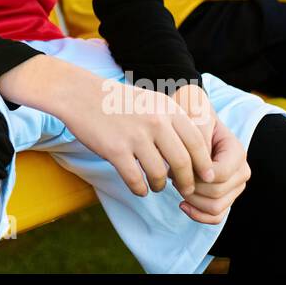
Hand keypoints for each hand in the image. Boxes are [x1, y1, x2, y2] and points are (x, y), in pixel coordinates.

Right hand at [58, 73, 216, 198]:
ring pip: (159, 174)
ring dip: (160, 186)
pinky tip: (139, 189)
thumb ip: (171, 121)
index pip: (196, 142)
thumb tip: (192, 152)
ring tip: (156, 186)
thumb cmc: (117, 101)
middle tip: (185, 190)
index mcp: (167, 109)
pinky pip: (135, 180)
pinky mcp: (115, 150)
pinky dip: (140, 189)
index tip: (206, 177)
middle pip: (182, 162)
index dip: (203, 164)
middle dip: (186, 182)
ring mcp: (135, 136)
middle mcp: (155, 122)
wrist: (80, 94)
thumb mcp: (150, 101)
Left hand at [177, 119, 250, 224]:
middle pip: (217, 193)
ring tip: (176, 183)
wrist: (189, 127)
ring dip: (191, 199)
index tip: (179, 163)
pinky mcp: (225, 199)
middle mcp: (241, 172)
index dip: (197, 174)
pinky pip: (215, 217)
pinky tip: (182, 204)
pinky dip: (198, 215)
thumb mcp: (194, 122)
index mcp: (237, 152)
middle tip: (172, 174)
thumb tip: (205, 173)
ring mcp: (234, 188)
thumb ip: (199, 143)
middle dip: (191, 186)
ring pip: (215, 208)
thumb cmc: (191, 122)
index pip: (221, 174)